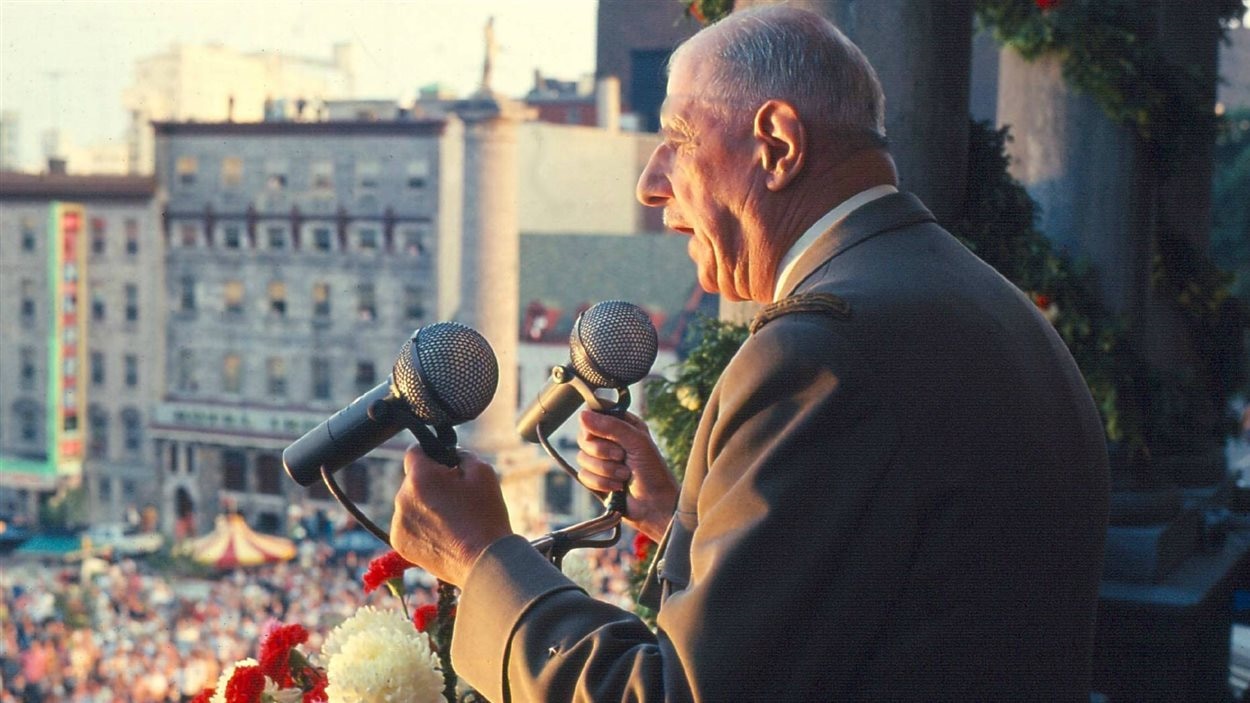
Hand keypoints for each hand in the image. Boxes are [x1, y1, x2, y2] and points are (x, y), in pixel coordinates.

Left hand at [389, 447, 512, 585]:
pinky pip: (407, 524)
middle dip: (431, 483)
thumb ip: (462, 455)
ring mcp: (398, 522)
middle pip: (413, 480)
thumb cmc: (485, 516)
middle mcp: (402, 498)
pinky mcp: (399, 542)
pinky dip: (421, 526)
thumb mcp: (483, 472)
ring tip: (451, 519)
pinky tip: (442, 534)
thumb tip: (451, 455)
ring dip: (425, 505)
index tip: (445, 465)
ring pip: (410, 503)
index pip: (414, 452)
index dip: (431, 455)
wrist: (484, 561)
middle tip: (456, 497)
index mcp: (420, 477)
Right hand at [576, 410, 677, 540]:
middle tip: (622, 457)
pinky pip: (583, 475)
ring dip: (605, 469)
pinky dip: (602, 483)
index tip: (606, 435)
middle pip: (584, 437)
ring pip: (582, 457)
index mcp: (623, 425)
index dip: (595, 425)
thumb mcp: (637, 442)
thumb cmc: (653, 472)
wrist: (655, 505)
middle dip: (602, 451)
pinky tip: (617, 487)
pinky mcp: (596, 479)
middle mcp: (610, 440)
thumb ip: (611, 426)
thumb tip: (583, 415)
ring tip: (624, 475)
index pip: (594, 415)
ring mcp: (602, 460)